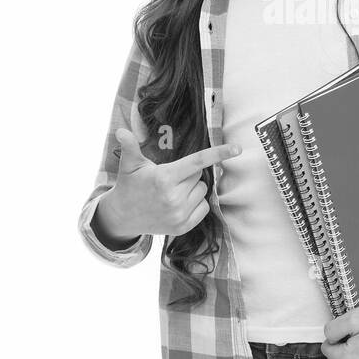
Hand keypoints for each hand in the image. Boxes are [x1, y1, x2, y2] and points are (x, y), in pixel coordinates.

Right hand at [103, 128, 240, 238]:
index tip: (237, 149)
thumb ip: (129, 147)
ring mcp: (180, 215)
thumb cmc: (130, 185)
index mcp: (165, 178)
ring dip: (193, 188)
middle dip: (189, 173)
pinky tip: (179, 203)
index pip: (197, 162)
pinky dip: (196, 203)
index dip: (218, 153)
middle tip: (171, 177)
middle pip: (200, 175)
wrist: (123, 217)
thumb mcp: (129, 165)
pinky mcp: (183, 227)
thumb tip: (121, 131)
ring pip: (203, 191)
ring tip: (173, 191)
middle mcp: (174, 198)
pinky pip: (204, 207)